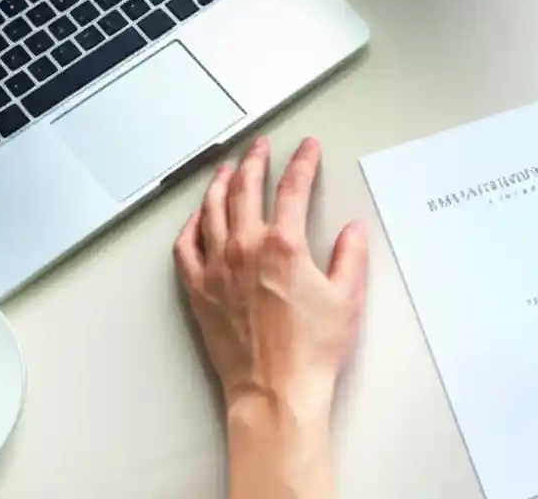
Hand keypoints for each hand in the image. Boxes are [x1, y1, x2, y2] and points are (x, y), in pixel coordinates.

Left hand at [173, 136, 367, 421]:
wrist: (275, 390)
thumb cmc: (311, 350)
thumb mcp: (346, 298)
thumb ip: (350, 256)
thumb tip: (352, 230)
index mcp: (283, 245)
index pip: (292, 188)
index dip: (302, 162)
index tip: (307, 149)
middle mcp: (245, 248)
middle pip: (244, 188)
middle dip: (254, 160)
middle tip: (260, 146)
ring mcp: (216, 267)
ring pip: (211, 210)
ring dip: (219, 183)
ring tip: (226, 169)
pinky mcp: (198, 290)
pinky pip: (185, 246)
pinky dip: (191, 225)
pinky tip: (197, 217)